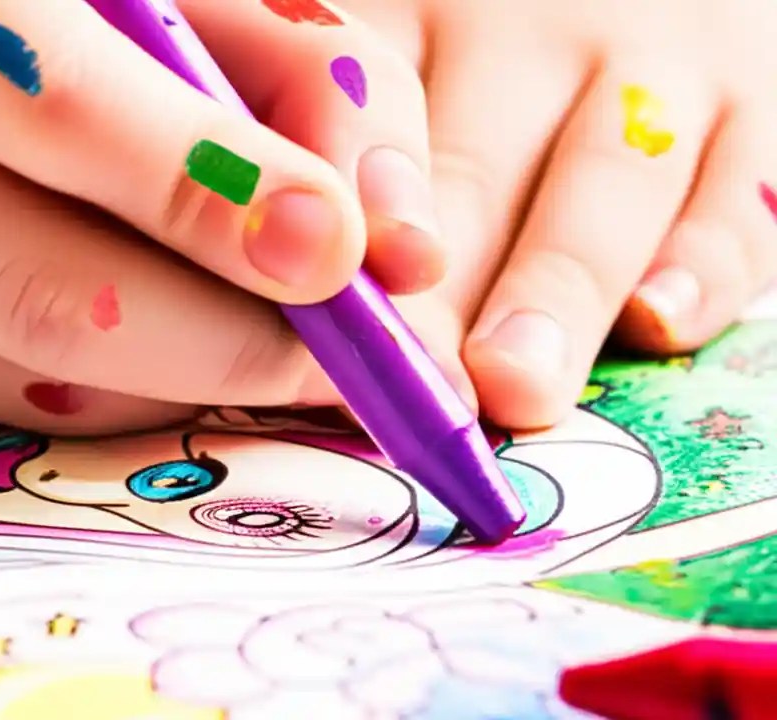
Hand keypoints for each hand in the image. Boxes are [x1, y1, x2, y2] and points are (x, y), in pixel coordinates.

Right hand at [0, 0, 452, 433]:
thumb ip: (317, 99)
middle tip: (348, 364)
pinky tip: (158, 349)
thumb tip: (398, 256)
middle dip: (227, 346)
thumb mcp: (208, 11)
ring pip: (27, 379)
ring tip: (261, 344)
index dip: (211, 197)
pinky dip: (111, 404)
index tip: (345, 259)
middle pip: (38, 290)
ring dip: (181, 384)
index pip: (62, 109)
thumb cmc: (82, 22)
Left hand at [334, 0, 776, 427]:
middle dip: (442, 289)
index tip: (331, 290)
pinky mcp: (753, 94)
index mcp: (406, 8)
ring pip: (605, 180)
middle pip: (473, 168)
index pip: (359, 105)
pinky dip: (704, 264)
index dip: (351, 207)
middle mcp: (526, 23)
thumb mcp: (383, 49)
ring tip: (516, 384)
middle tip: (418, 382)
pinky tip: (658, 322)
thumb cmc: (462, 50)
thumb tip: (301, 313)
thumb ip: (328, 142)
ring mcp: (653, 56)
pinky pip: (737, 195)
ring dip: (556, 287)